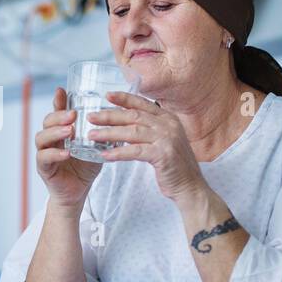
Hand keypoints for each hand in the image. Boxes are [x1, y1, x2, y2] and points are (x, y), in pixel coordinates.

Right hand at [35, 86, 101, 210]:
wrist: (78, 192)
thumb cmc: (85, 167)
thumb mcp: (94, 145)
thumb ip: (100, 131)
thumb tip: (118, 114)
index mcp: (61, 131)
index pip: (57, 112)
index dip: (58, 101)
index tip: (62, 91)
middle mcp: (50, 139)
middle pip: (47, 122)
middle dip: (58, 116)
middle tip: (73, 114)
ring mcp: (44, 153)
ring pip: (42, 137)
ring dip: (55, 132)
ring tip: (69, 131)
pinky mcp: (44, 168)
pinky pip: (44, 158)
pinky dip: (55, 154)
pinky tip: (66, 153)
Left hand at [88, 91, 207, 203]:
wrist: (190, 187)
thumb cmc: (173, 166)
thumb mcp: (163, 141)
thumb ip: (149, 130)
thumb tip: (125, 122)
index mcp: (168, 118)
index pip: (142, 104)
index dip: (124, 98)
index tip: (107, 95)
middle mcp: (169, 125)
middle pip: (134, 116)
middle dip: (110, 115)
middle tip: (91, 117)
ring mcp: (167, 139)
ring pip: (132, 132)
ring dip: (109, 133)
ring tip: (92, 135)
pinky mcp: (163, 155)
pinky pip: (135, 151)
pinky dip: (118, 153)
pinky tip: (105, 155)